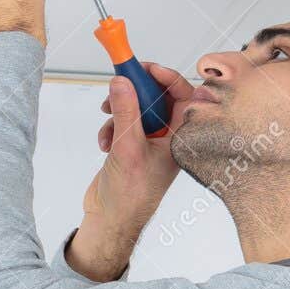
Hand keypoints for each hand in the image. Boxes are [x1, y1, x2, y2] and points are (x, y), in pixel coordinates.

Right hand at [66, 61, 195, 279]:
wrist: (111, 220)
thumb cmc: (130, 196)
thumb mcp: (127, 147)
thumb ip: (126, 111)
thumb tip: (123, 82)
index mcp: (180, 138)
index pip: (184, 96)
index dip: (167, 78)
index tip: (145, 68)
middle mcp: (169, 138)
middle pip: (158, 98)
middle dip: (136, 92)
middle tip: (119, 84)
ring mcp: (152, 143)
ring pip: (139, 109)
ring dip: (119, 111)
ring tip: (107, 119)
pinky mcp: (134, 147)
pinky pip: (125, 123)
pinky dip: (112, 127)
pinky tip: (105, 142)